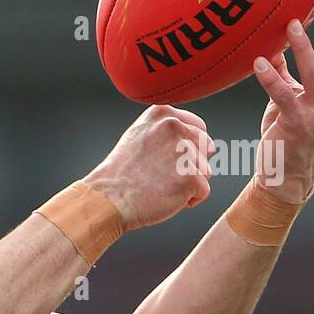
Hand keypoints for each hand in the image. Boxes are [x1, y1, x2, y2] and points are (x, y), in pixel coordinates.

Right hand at [84, 104, 215, 230]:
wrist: (108, 198)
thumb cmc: (121, 173)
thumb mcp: (140, 135)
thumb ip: (167, 129)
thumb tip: (201, 139)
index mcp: (163, 113)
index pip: (198, 129)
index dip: (187, 149)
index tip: (164, 160)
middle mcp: (175, 127)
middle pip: (204, 149)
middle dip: (189, 166)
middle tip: (160, 175)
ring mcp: (184, 151)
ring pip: (205, 171)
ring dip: (188, 183)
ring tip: (160, 185)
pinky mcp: (190, 177)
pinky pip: (203, 192)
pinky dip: (189, 200)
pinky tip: (166, 197)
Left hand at [251, 0, 313, 203]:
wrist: (287, 178)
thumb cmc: (289, 139)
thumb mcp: (294, 104)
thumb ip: (289, 78)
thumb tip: (276, 50)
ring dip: (303, 47)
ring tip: (291, 25)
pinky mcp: (296, 125)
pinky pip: (283, 96)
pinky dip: (271, 78)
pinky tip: (259, 63)